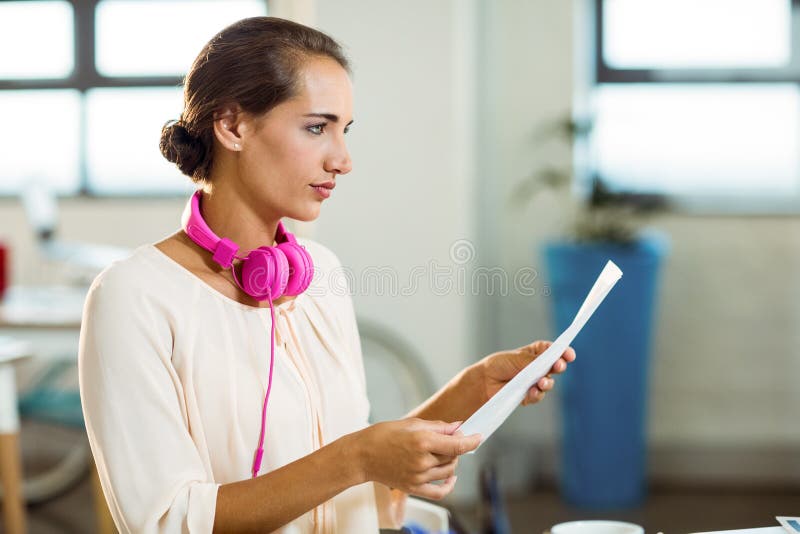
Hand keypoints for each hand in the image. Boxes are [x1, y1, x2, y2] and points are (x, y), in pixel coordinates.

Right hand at [350, 418, 480, 499]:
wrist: (363, 455)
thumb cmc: (384, 435)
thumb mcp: (412, 423)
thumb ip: (438, 426)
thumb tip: (458, 427)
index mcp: (422, 441)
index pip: (457, 444)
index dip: (471, 441)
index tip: (479, 437)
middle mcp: (422, 461)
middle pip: (453, 457)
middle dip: (456, 446)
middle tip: (449, 438)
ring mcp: (418, 476)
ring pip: (448, 471)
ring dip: (451, 462)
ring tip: (441, 452)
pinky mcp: (413, 488)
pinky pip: (439, 492)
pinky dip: (449, 485)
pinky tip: (451, 477)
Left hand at [479, 340, 575, 405]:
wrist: (485, 381)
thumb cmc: (499, 364)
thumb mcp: (517, 358)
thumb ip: (534, 361)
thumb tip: (550, 362)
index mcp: (535, 353)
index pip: (552, 351)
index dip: (562, 351)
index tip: (569, 354)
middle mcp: (537, 367)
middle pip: (555, 367)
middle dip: (559, 366)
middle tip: (559, 366)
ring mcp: (534, 382)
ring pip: (549, 383)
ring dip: (547, 383)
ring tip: (542, 382)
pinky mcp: (529, 395)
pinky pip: (538, 395)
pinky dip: (536, 394)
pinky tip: (532, 391)